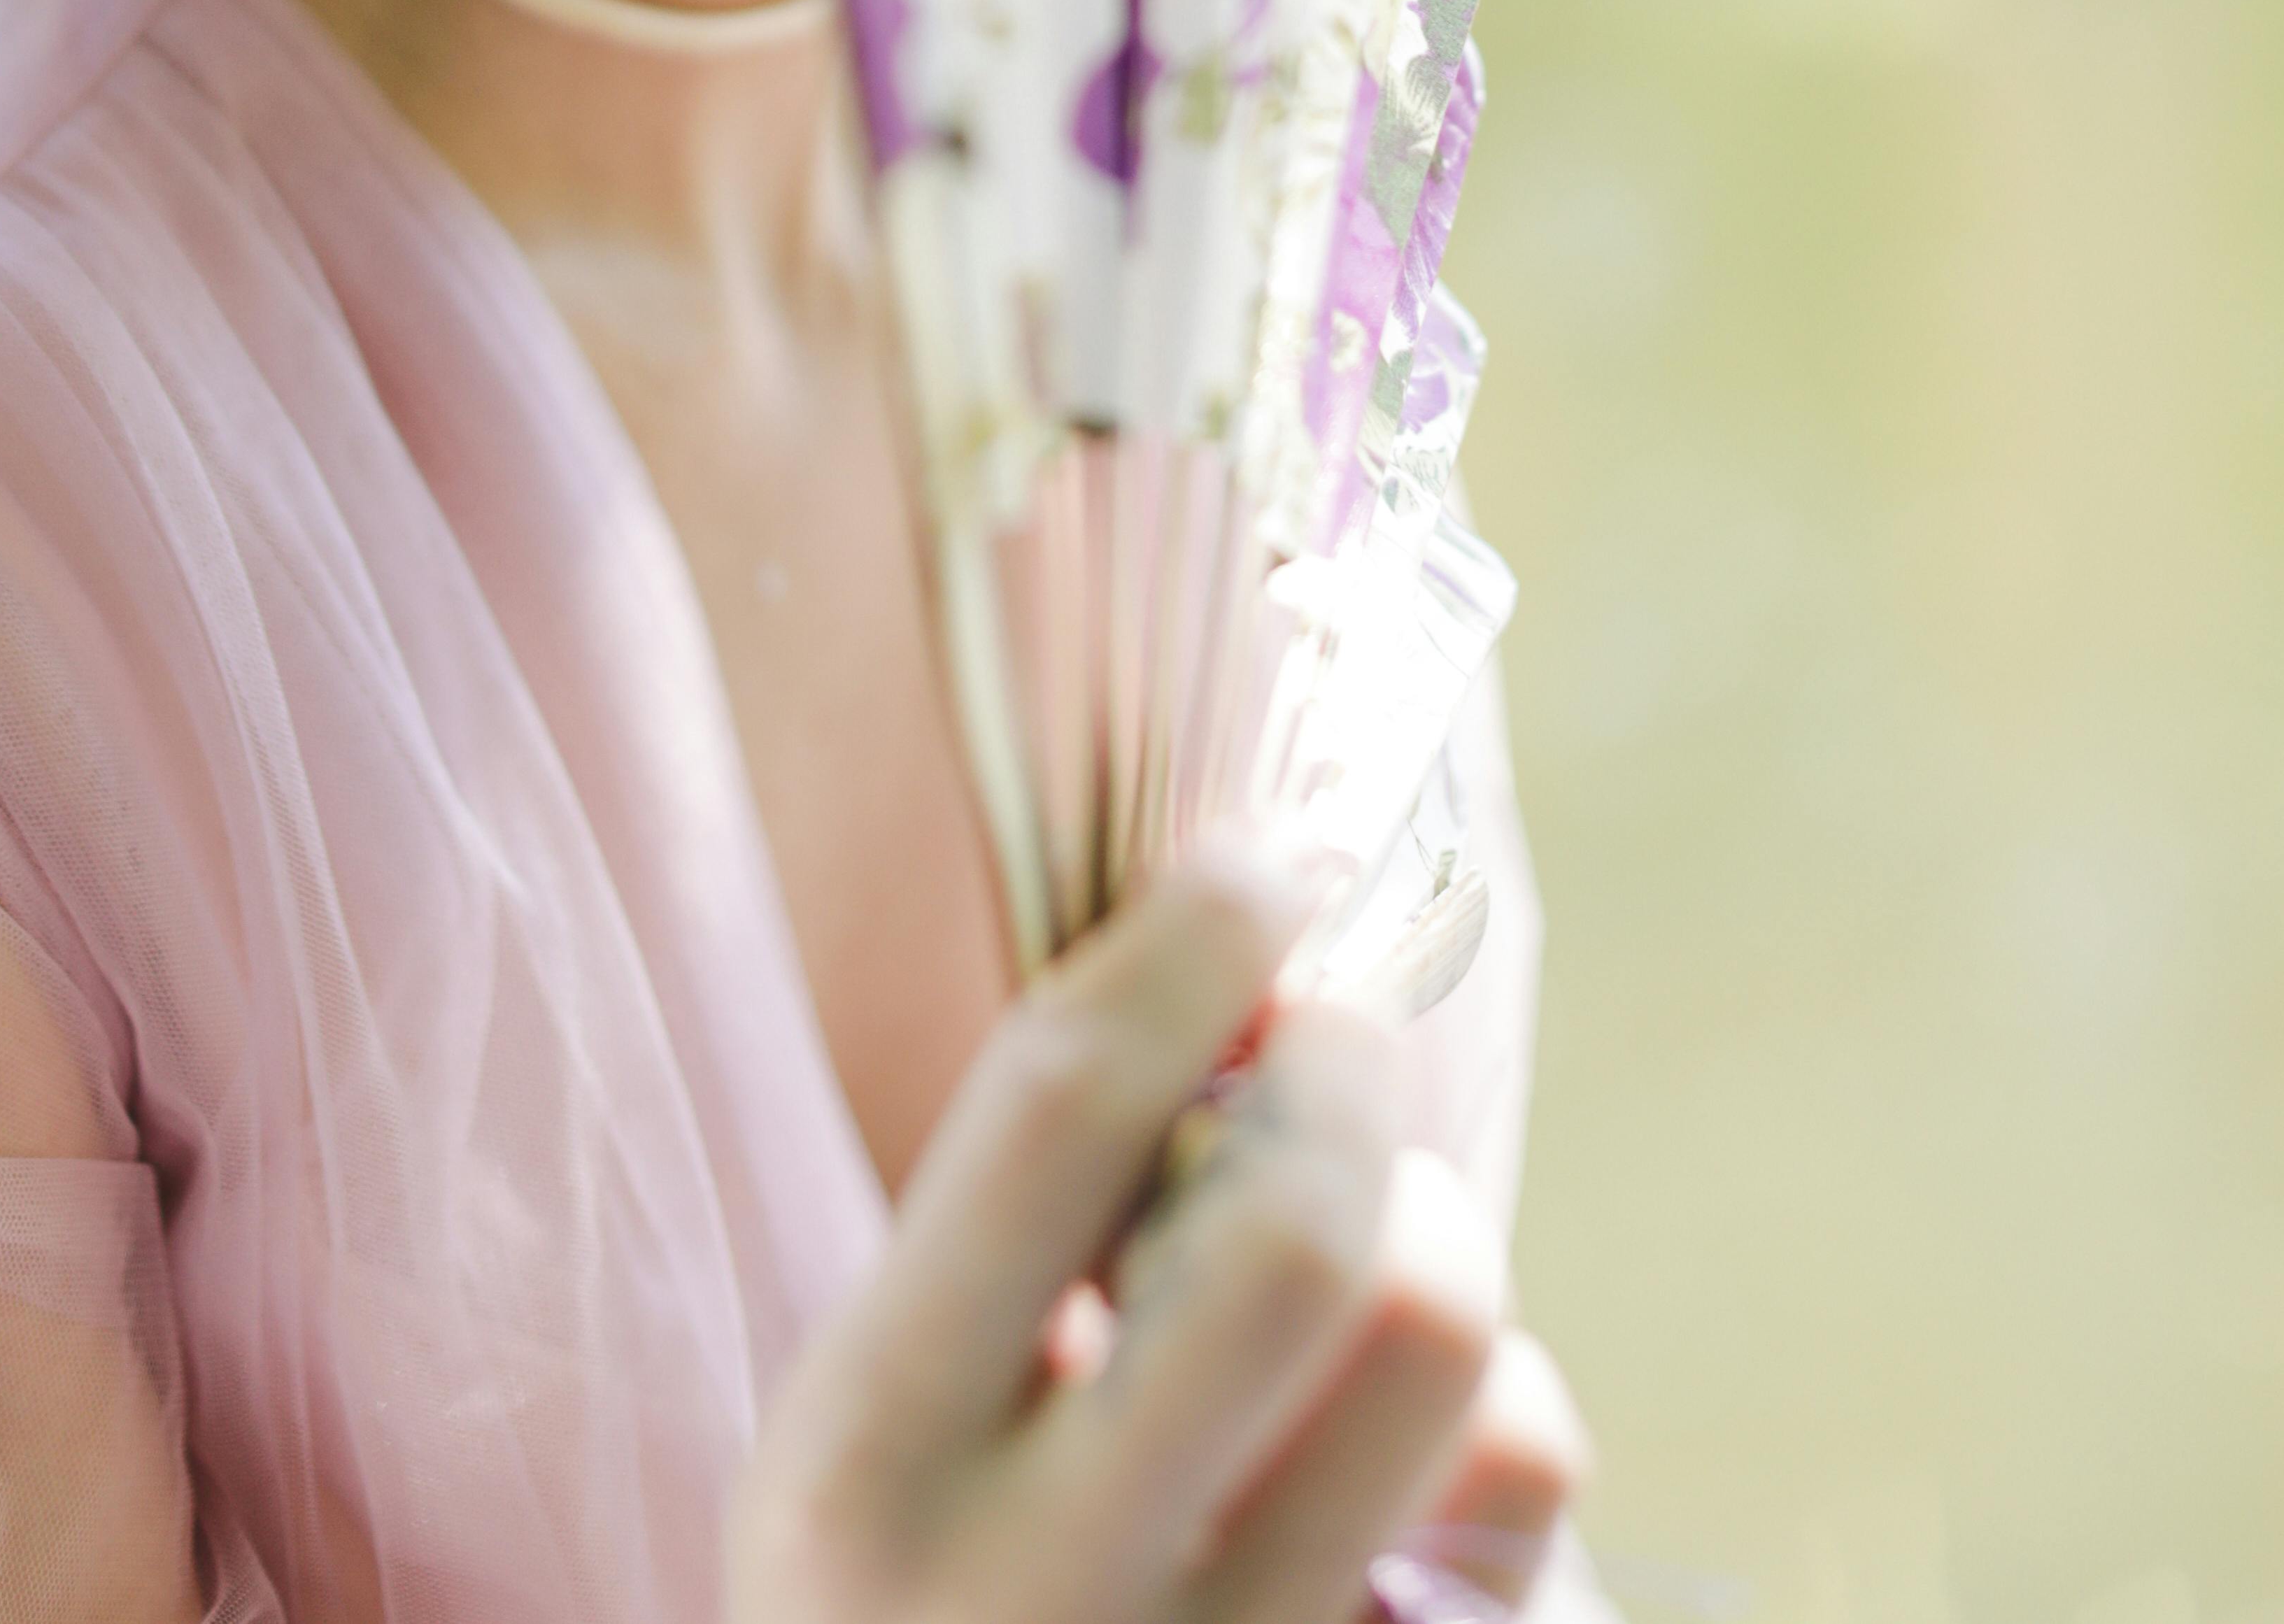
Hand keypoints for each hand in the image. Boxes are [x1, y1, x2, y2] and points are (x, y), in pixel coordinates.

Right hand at [731, 851, 1586, 1621]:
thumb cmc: (912, 1609)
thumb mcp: (888, 1433)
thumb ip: (1033, 1241)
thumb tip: (1257, 992)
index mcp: (871, 1457)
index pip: (1060, 1111)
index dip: (1188, 940)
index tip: (1261, 855)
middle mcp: (1040, 1588)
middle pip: (1307, 1230)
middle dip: (1347, 1087)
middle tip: (1321, 1059)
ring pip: (1463, 1364)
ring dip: (1440, 1258)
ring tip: (1362, 1289)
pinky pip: (1531, 1534)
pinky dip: (1499, 1454)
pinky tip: (1414, 1480)